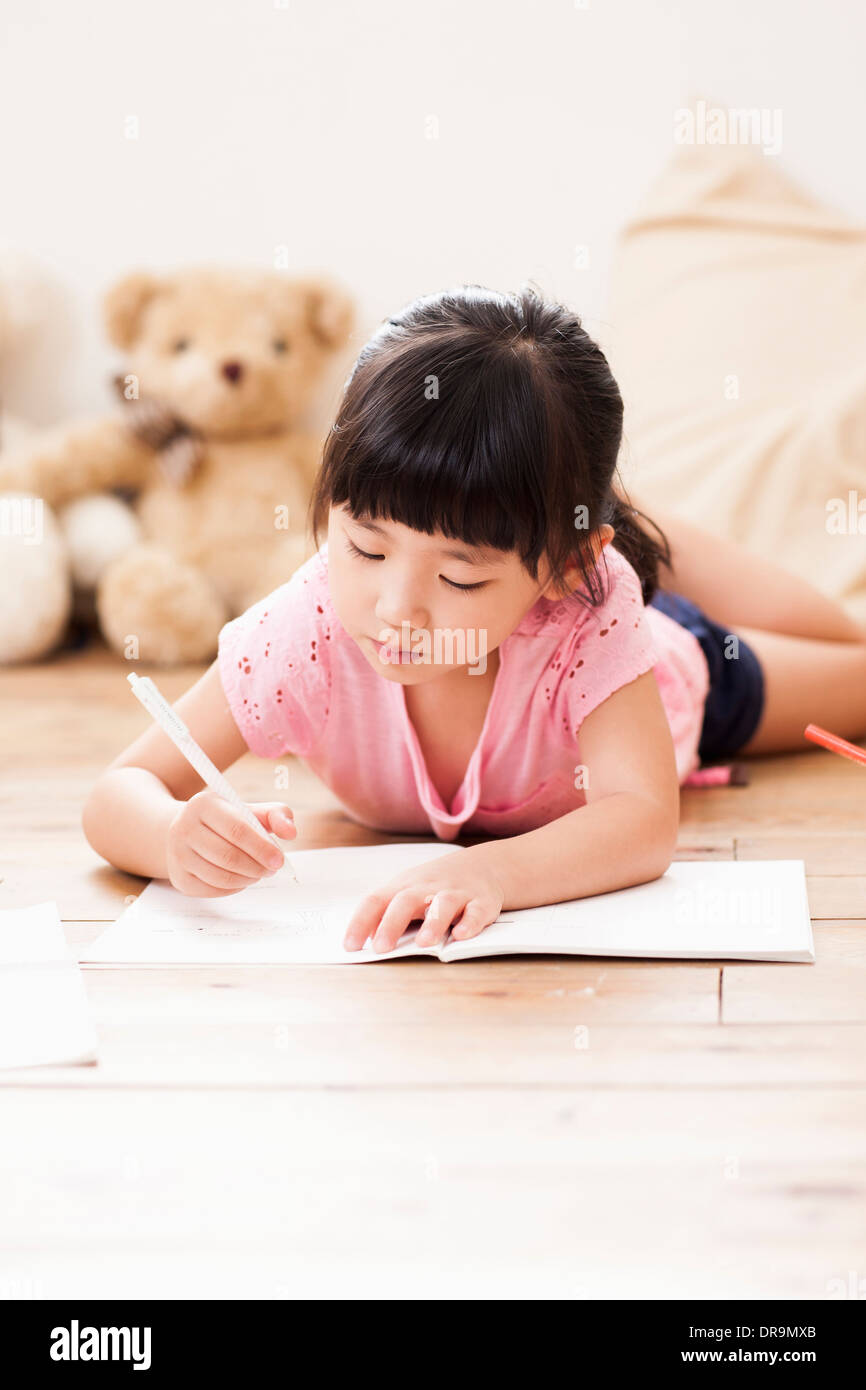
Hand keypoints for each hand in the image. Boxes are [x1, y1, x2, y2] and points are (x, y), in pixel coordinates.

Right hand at [166, 789, 295, 896]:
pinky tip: (241, 877)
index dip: (261, 847)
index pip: (237, 830)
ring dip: (248, 879)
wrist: (186, 831)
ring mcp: (178, 855)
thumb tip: (290, 832)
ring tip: (258, 872)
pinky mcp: (180, 878)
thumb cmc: (226, 820)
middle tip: (272, 869)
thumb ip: (275, 815)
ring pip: (221, 877)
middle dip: (257, 867)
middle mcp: (184, 828)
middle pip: (228, 856)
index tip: (279, 859)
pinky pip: (214, 890)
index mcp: (203, 804)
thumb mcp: (248, 810)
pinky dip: (234, 888)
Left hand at [342, 849, 506, 952]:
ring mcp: (456, 894)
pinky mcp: (481, 902)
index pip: (376, 901)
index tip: (350, 946)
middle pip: (406, 901)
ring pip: (443, 904)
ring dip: (433, 923)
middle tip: (381, 948)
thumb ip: (387, 914)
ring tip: (424, 943)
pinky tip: (462, 934)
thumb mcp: (407, 893)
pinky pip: (476, 911)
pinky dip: (470, 922)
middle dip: (392, 924)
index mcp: (404, 887)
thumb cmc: (434, 887)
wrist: (481, 866)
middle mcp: (428, 888)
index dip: (361, 922)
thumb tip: (365, 939)